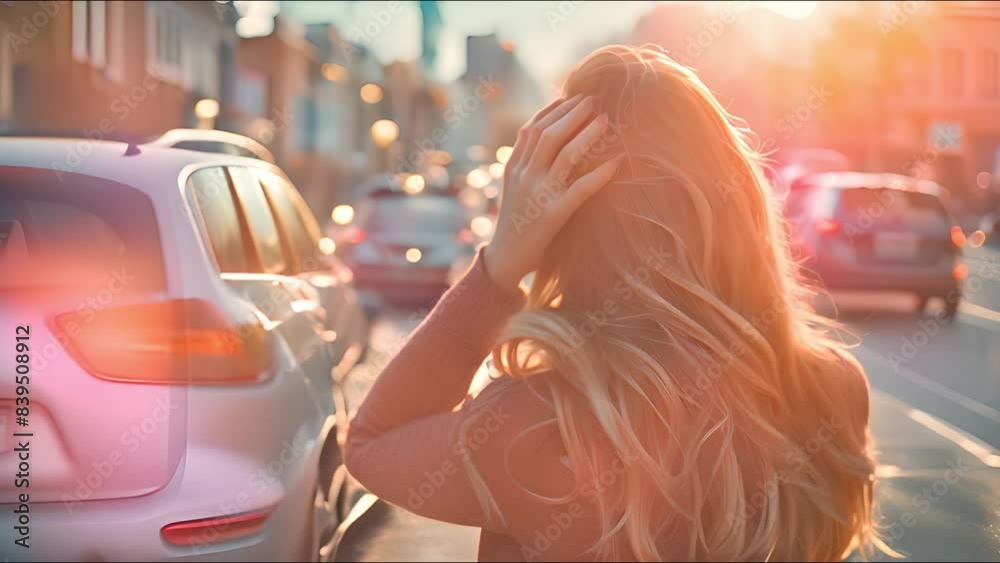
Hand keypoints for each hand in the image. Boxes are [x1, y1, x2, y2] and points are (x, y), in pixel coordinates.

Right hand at [483, 95, 622, 289]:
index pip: (532, 129)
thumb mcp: (514, 188)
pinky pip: (581, 188)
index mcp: (513, 168)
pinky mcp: (554, 215)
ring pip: (565, 155)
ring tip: (606, 119)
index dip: (553, 110)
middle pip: (548, 134)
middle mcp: (524, 176)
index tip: (571, 97)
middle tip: (593, 100)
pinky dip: (600, 173)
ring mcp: (538, 195)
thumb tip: (546, 140)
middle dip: (572, 113)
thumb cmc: (515, 222)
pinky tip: (616, 161)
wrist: (505, 258)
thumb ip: (526, 164)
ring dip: (587, 134)